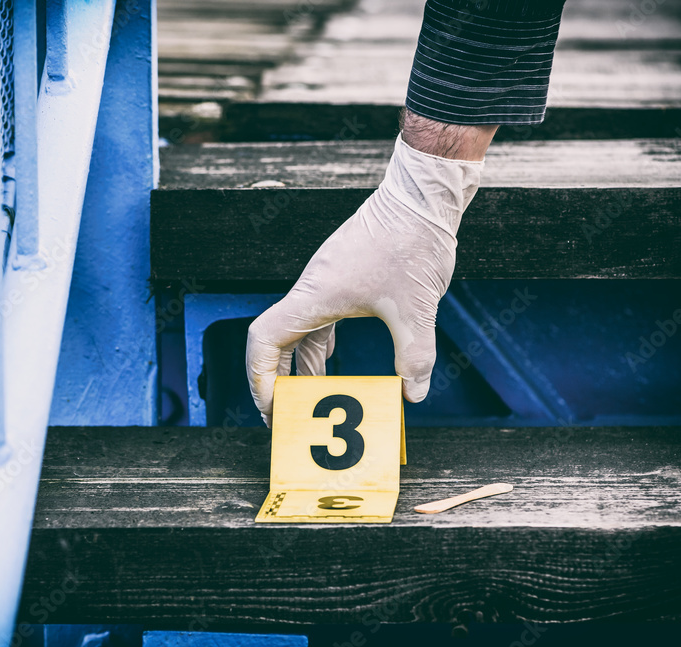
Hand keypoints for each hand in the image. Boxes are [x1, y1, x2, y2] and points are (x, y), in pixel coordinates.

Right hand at [245, 135, 483, 425]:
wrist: (420, 195)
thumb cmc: (411, 242)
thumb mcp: (415, 307)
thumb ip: (415, 354)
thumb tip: (414, 395)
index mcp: (315, 296)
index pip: (264, 341)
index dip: (260, 378)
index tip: (272, 408)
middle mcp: (312, 290)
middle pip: (275, 342)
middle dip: (275, 381)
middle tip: (284, 417)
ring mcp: (326, 284)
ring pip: (298, 333)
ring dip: (298, 368)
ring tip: (308, 400)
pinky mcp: (342, 280)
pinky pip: (318, 321)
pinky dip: (318, 348)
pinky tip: (328, 366)